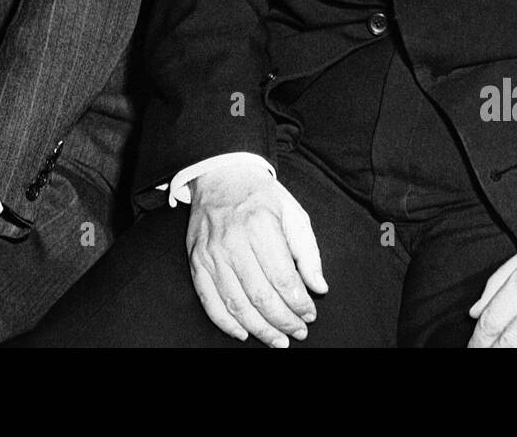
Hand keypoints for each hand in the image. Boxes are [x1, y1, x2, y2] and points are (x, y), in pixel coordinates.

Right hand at [186, 165, 326, 347]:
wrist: (220, 175)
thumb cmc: (261, 196)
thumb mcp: (293, 214)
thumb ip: (308, 252)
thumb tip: (319, 287)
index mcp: (260, 225)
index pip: (282, 278)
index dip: (299, 303)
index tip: (310, 314)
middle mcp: (233, 241)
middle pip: (260, 296)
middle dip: (283, 321)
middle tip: (299, 332)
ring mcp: (211, 253)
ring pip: (236, 304)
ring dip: (259, 328)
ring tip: (277, 340)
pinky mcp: (197, 261)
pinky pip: (209, 301)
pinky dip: (226, 323)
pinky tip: (244, 333)